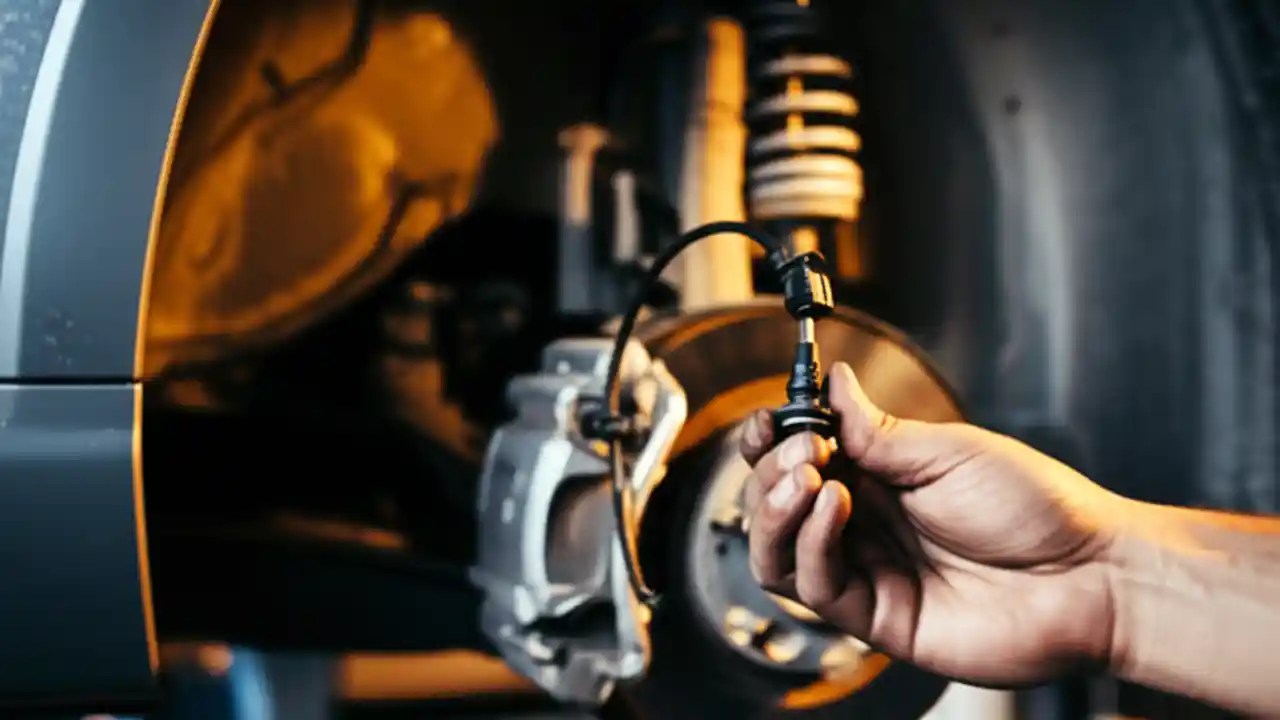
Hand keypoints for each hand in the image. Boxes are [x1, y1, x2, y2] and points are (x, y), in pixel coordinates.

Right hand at [739, 362, 1127, 685]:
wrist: (1089, 576)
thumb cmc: (1036, 507)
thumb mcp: (947, 451)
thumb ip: (876, 430)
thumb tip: (833, 381)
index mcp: (878, 478)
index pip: (797, 461)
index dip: (771, 442)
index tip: (768, 422)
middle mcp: (863, 525)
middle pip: (776, 505)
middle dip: (773, 471)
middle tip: (803, 449)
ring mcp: (867, 572)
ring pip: (778, 552)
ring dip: (775, 510)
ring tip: (806, 478)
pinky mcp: (876, 617)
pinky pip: (816, 586)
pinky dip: (812, 541)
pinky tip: (837, 507)